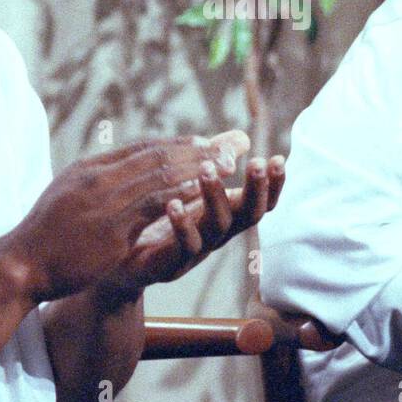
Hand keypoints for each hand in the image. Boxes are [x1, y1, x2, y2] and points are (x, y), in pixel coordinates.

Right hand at [8, 132, 246, 300]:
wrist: (21, 265)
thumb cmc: (44, 238)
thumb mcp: (67, 196)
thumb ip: (94, 183)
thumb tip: (116, 173)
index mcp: (89, 167)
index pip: (141, 147)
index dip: (177, 143)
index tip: (203, 140)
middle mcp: (99, 176)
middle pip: (157, 154)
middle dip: (196, 149)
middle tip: (228, 147)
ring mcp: (104, 200)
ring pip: (160, 175)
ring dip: (198, 167)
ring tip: (226, 165)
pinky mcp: (111, 227)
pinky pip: (153, 205)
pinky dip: (181, 194)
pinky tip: (204, 191)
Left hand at [101, 151, 285, 293]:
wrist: (123, 263)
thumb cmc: (164, 220)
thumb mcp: (191, 186)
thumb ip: (215, 161)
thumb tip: (242, 137)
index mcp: (226, 213)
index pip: (260, 200)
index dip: (273, 183)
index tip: (279, 158)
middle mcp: (218, 233)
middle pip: (249, 214)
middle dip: (257, 188)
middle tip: (257, 163)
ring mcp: (198, 250)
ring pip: (218, 226)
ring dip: (216, 196)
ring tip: (207, 170)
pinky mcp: (172, 264)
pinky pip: (184, 246)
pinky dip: (182, 225)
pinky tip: (174, 203)